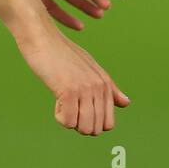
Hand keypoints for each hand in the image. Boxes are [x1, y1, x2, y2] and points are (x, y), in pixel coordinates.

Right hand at [15, 28, 130, 134]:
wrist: (41, 38)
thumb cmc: (62, 53)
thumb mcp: (89, 68)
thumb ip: (108, 87)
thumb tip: (127, 103)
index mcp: (105, 83)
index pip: (108, 124)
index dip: (90, 122)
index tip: (78, 107)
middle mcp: (99, 87)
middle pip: (95, 129)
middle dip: (79, 124)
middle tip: (67, 105)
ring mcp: (85, 89)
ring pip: (84, 128)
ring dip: (70, 121)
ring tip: (63, 102)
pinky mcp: (69, 90)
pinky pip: (68, 121)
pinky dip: (60, 116)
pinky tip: (56, 100)